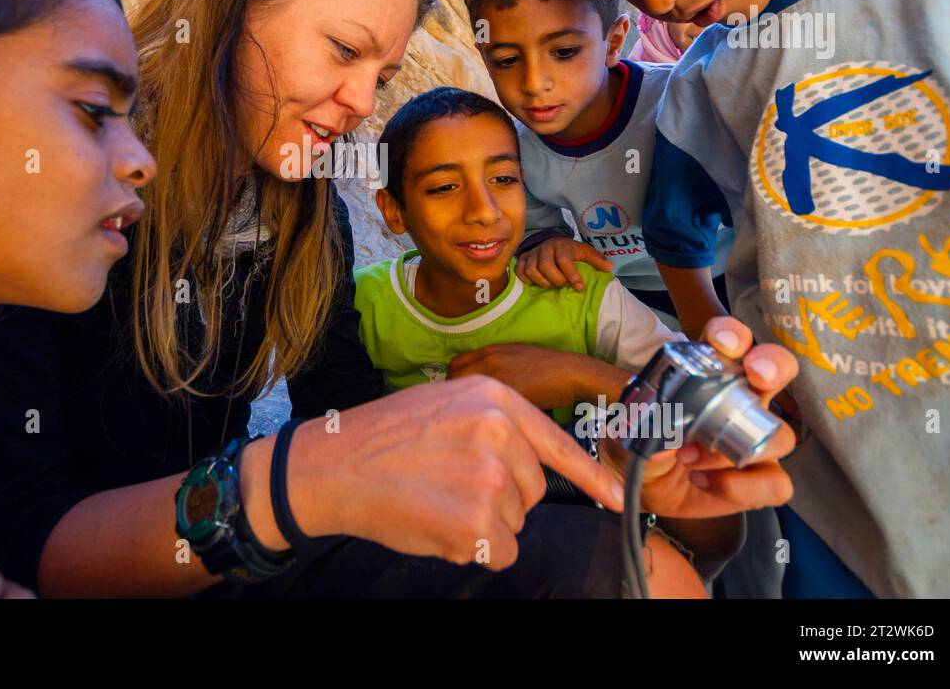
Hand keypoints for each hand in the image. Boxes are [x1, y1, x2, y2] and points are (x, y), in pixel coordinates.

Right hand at [288, 375, 623, 570]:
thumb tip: (528, 468)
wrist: (331, 466)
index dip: (591, 477)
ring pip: (514, 523)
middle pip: (533, 489)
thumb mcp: (444, 406)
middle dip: (501, 499)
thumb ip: (492, 426)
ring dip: (481, 524)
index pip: (557, 443)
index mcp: (494, 398)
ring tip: (434, 498)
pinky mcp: (476, 521)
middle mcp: (499, 431)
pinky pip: (497, 552)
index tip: (618, 500)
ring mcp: (490, 477)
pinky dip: (471, 550)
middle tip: (447, 485)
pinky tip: (434, 524)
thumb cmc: (382, 439)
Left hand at [447, 343, 630, 405]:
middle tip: (461, 410)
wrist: (570, 373)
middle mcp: (488, 360)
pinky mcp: (508, 395)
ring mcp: (497, 377)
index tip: (456, 394)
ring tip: (473, 418)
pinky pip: (485, 406)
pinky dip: (481, 415)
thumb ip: (492, 364)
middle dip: (454, 395)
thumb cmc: (545, 367)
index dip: (451, 381)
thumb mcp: (514, 356)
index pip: (454, 365)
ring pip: (466, 395)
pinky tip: (487, 423)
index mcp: (489, 350)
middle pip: (453, 380)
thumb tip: (475, 383)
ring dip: (465, 406)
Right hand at [515, 236, 611, 289]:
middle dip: (556, 279)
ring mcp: (532, 253)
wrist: (552, 243)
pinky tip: (537, 283)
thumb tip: (609, 268)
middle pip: (545, 266)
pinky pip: (520, 271)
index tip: (579, 287)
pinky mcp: (522, 259)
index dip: (572, 275)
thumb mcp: (584, 252)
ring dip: (543, 282)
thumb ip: (596, 259)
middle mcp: (545, 248)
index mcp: (561, 245)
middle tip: (563, 284)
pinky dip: (528, 280)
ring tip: (552, 284)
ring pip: (532, 270)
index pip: (564, 260)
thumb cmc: (570, 251)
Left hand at [599, 316, 795, 518]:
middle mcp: (740, 402)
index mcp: (708, 376)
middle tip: (757, 375)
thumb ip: (642, 431)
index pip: (729, 342)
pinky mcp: (759, 481)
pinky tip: (705, 482)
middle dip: (773, 365)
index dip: (732, 334)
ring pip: (780, 435)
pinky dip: (742, 486)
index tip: (724, 342)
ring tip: (689, 457)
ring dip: (737, 448)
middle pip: (776, 371)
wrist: (645, 486)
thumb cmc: (643, 444)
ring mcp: (755, 441)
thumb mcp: (630, 432)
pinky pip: (775, 484)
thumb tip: (662, 442)